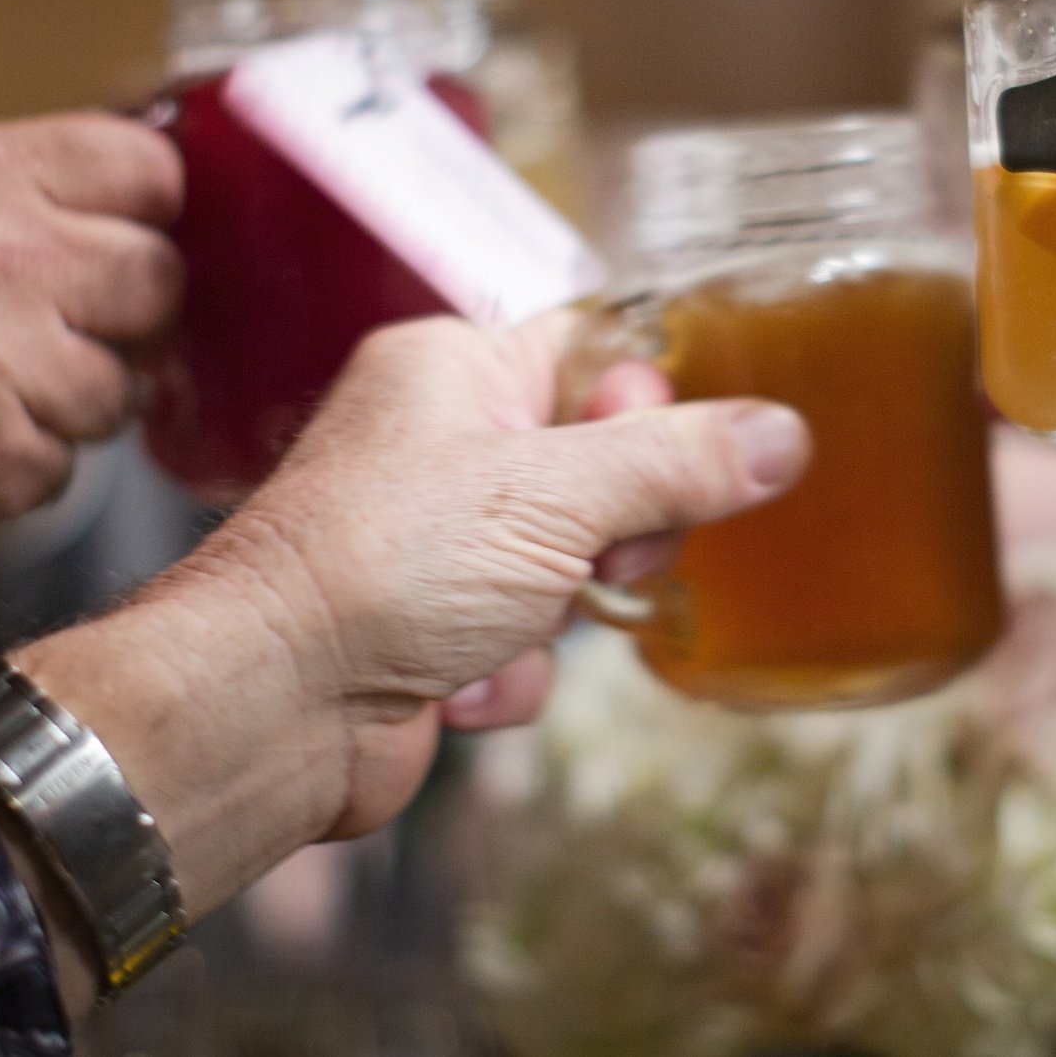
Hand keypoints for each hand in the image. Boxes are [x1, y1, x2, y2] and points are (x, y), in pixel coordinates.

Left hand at [10, 311, 808, 1006]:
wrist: (271, 705)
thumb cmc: (384, 563)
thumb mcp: (557, 494)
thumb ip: (680, 462)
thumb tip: (784, 433)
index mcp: (455, 369)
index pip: (595, 351)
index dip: (646, 409)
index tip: (661, 459)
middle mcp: (442, 443)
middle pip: (603, 469)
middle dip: (615, 535)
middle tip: (595, 558)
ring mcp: (436, 541)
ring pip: (573, 567)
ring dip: (555, 619)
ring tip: (500, 628)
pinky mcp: (432, 629)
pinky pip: (526, 642)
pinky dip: (508, 673)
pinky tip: (457, 685)